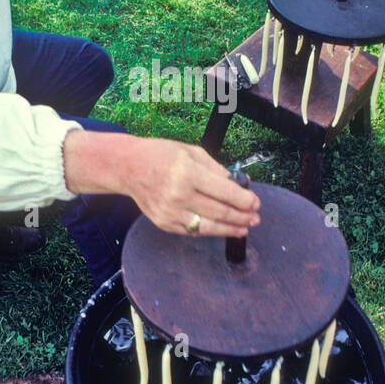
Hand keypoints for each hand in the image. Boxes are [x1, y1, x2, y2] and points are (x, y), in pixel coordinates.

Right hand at [126, 139, 258, 236]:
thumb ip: (216, 169)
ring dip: (230, 229)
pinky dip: (210, 230)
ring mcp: (170, 212)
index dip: (244, 200)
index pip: (225, 192)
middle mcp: (179, 195)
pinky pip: (193, 231)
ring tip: (245, 228)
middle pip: (219, 212)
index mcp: (188, 173)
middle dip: (242, 216)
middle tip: (255, 218)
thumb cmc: (161, 155)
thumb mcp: (191, 152)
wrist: (128, 167)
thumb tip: (238, 184)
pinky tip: (222, 228)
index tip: (256, 203)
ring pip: (208, 227)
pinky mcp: (164, 223)